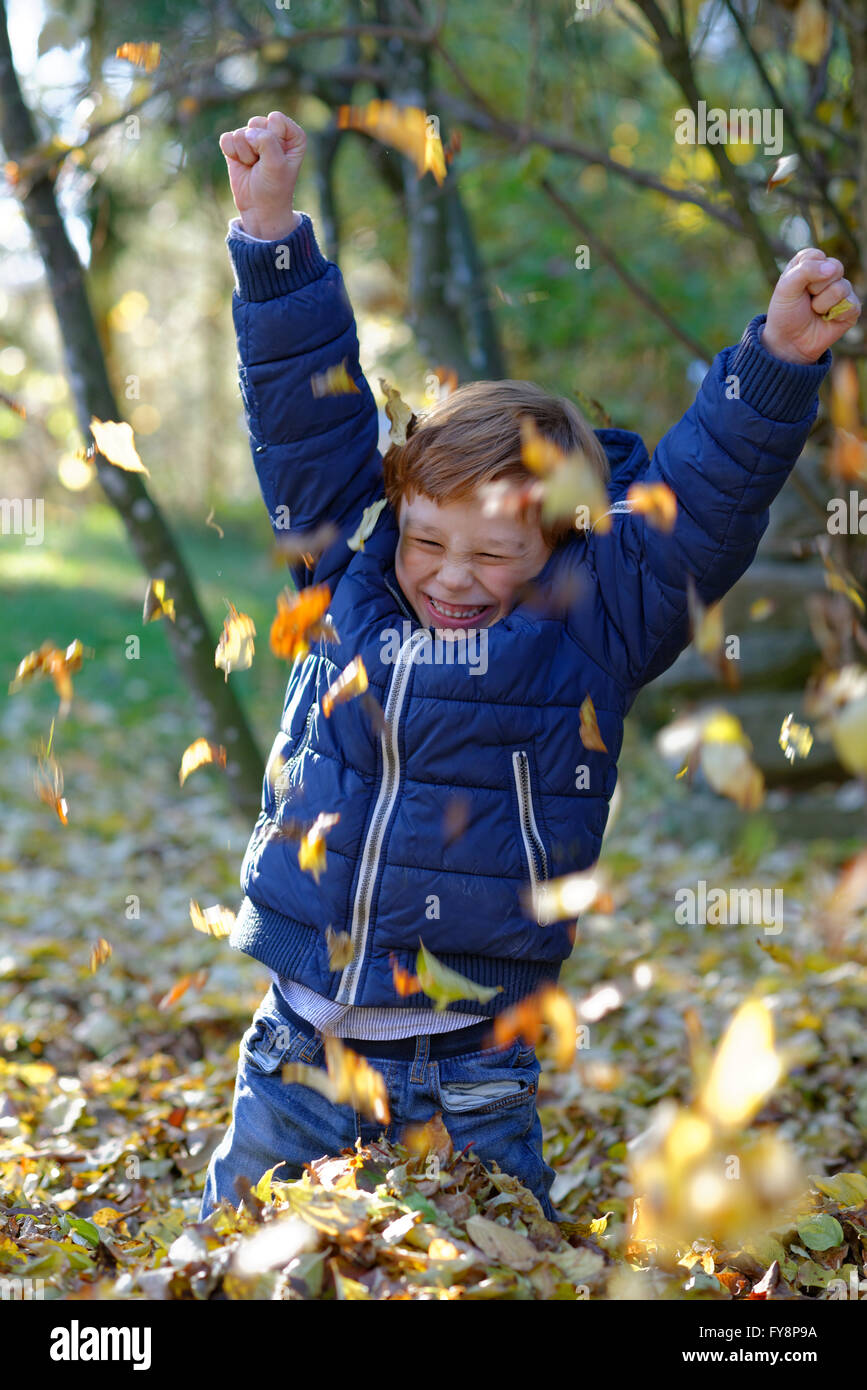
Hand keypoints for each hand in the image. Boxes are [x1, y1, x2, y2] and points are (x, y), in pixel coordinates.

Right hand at [218, 110, 305, 240]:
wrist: (259, 208)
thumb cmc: (274, 186)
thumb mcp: (277, 164)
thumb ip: (266, 141)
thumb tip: (246, 132)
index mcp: (292, 135)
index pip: (276, 120)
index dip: (274, 141)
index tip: (277, 160)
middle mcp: (273, 131)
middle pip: (256, 123)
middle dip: (256, 147)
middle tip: (263, 166)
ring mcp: (253, 137)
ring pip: (241, 133)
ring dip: (245, 154)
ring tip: (254, 167)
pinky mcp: (236, 144)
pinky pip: (227, 138)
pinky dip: (232, 154)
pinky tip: (242, 165)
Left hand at [761, 247, 861, 363]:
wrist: (789, 342)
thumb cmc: (786, 313)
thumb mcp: (785, 288)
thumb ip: (804, 271)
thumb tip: (831, 268)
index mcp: (811, 263)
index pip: (817, 256)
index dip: (805, 273)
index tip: (795, 287)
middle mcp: (829, 274)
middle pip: (835, 267)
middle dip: (816, 287)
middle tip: (807, 299)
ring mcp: (842, 290)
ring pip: (841, 288)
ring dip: (822, 304)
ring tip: (815, 311)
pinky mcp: (851, 308)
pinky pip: (851, 304)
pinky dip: (835, 315)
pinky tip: (827, 319)